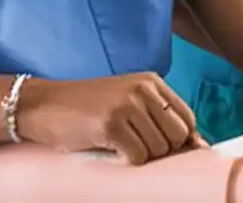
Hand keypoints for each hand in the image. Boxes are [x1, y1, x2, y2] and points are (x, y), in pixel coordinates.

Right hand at [15, 74, 202, 164]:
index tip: (165, 150)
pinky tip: (111, 150)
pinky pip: (138, 156)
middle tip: (136, 147)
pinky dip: (127, 161)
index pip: (188, 118)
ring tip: (120, 146)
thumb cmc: (86, 109)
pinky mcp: (110, 124)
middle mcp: (143, 90)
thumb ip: (157, 117)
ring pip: (159, 149)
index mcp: (151, 82)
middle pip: (177, 136)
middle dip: (162, 151)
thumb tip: (200, 146)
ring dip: (142, 156)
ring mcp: (127, 106)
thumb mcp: (126, 101)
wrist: (42, 104)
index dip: (181, 141)